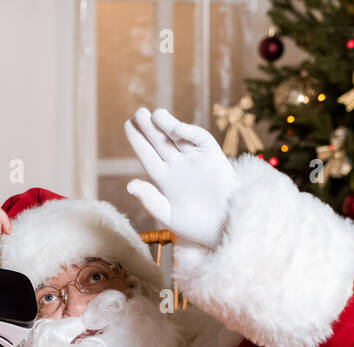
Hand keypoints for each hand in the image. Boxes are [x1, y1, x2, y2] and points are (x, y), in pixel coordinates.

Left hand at [123, 107, 238, 248]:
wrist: (226, 227)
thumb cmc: (197, 226)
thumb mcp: (169, 215)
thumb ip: (150, 200)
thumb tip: (129, 184)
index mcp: (165, 179)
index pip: (148, 155)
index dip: (138, 140)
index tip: (127, 124)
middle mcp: (178, 165)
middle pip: (160, 141)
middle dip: (149, 127)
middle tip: (138, 113)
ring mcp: (195, 159)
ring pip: (178, 136)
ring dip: (167, 124)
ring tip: (155, 115)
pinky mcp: (213, 155)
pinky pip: (199, 139)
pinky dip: (188, 132)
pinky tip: (175, 128)